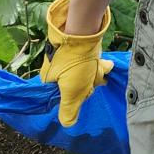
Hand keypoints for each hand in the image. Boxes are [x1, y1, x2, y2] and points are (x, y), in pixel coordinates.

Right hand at [38, 0, 112, 125]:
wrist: (83, 29)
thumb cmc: (75, 63)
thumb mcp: (73, 91)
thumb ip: (69, 110)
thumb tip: (67, 125)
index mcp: (48, 80)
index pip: (63, 97)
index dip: (76, 96)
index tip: (84, 91)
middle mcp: (56, 69)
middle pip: (76, 85)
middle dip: (89, 83)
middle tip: (95, 78)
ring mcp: (66, 58)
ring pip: (84, 73)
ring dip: (96, 73)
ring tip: (102, 67)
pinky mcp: (77, 50)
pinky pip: (88, 62)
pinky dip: (96, 63)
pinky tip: (104, 62)